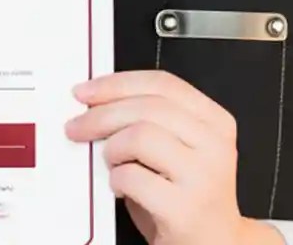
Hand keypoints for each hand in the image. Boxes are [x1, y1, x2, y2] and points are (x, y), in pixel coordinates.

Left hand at [66, 70, 283, 244]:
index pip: (163, 83)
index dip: (118, 83)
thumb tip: (97, 101)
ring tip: (112, 163)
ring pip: (139, 136)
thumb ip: (152, 121)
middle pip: (146, 107)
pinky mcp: (185, 208)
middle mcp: (215, 145)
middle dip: (101, 115)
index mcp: (216, 122)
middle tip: (77, 127)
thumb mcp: (180, 150)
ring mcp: (203, 177)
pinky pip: (131, 177)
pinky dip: (116, 180)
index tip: (87, 91)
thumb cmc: (186, 197)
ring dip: (112, 149)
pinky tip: (122, 188)